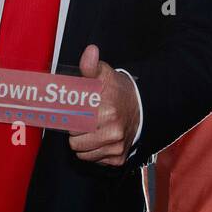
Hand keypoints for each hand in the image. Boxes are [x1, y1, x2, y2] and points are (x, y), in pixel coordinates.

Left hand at [67, 44, 139, 166]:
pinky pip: (93, 160)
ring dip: (83, 143)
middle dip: (76, 130)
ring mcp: (116, 146)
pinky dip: (94, 152)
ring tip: (92, 129)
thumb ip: (91, 66)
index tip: (76, 111)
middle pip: (73, 140)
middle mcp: (113, 131)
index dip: (71, 117)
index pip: (71, 123)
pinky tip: (101, 138)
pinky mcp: (118, 158)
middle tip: (85, 119)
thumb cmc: (117, 91)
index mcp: (107, 110)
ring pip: (81, 153)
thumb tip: (90, 51)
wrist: (141, 107)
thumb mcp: (104, 75)